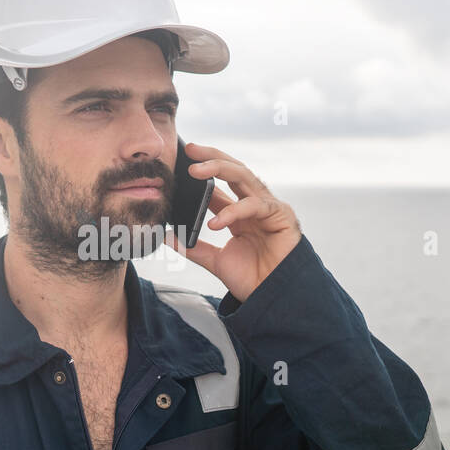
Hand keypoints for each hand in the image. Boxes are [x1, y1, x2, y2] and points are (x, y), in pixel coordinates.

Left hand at [163, 142, 301, 303]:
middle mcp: (254, 206)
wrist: (272, 298)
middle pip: (234, 171)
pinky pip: (256, 205)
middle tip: (190, 151)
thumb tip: (168, 237)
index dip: (203, 171)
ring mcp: (269, 208)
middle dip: (212, 158)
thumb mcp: (216, 261)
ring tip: (196, 171)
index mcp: (239, 213)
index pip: (221, 184)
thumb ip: (194, 248)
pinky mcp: (282, 216)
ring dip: (220, 169)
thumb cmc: (252, 279)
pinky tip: (216, 222)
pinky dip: (234, 211)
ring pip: (245, 177)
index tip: (181, 161)